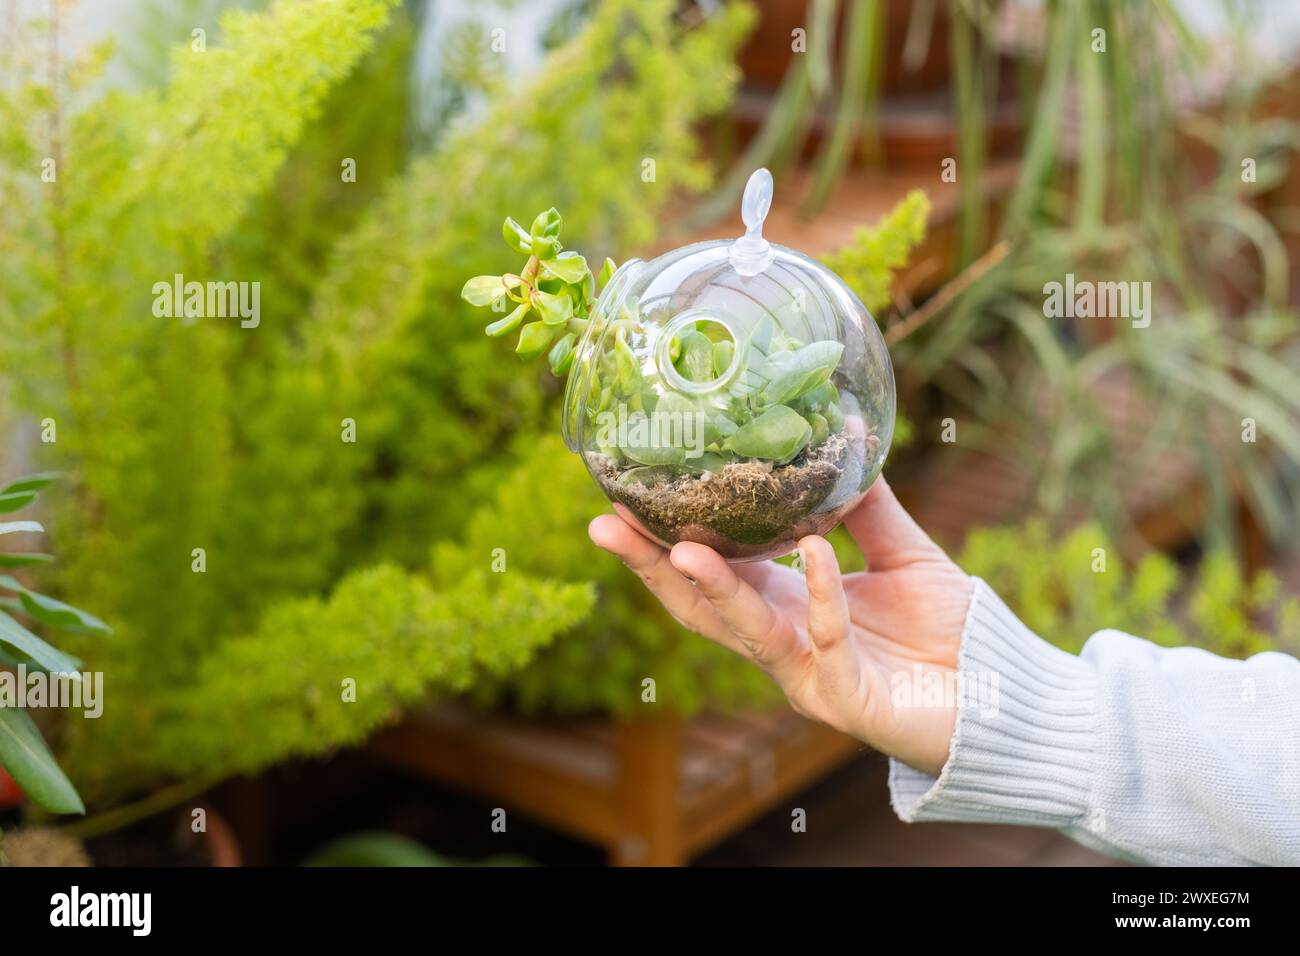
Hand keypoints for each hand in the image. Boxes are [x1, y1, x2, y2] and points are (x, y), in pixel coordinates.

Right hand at [588, 477, 972, 775]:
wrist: (1002, 694)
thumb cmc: (950, 629)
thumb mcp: (902, 554)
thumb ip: (867, 507)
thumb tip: (846, 435)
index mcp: (785, 607)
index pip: (710, 574)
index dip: (662, 543)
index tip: (621, 500)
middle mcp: (784, 644)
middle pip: (700, 608)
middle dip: (651, 569)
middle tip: (605, 525)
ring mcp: (810, 677)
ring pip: (747, 633)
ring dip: (712, 590)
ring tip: (680, 549)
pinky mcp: (850, 701)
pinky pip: (827, 642)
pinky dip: (820, 594)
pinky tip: (811, 549)